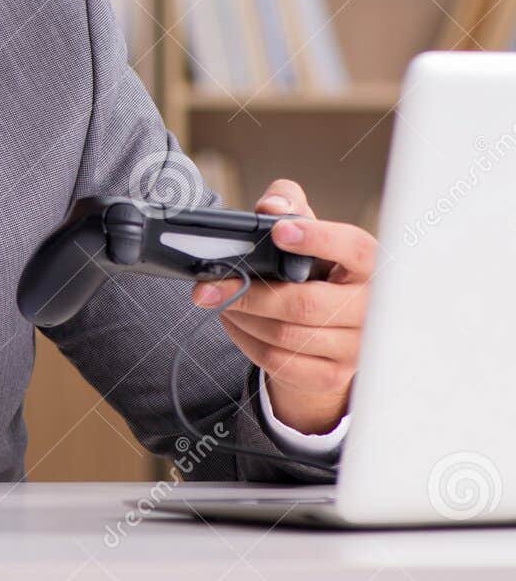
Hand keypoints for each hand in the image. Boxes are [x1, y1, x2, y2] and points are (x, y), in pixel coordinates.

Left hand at [190, 178, 374, 434]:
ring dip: (242, 317)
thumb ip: (286, 204)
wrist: (324, 323)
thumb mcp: (302, 228)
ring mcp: (356, 347)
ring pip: (286, 335)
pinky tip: (235, 322)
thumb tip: (270, 207)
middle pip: (305, 303)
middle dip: (248, 293)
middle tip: (209, 285)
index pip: (354, 249)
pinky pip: (279, 362)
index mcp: (369, 264)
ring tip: (220, 300)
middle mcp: (371, 308)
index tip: (279, 232)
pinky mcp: (333, 376)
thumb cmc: (311, 266)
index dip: (318, 239)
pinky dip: (245, 340)